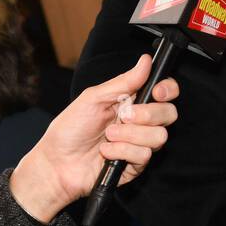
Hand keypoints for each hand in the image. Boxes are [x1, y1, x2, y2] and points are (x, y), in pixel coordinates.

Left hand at [9, 55, 178, 222]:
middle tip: (124, 116)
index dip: (168, 89)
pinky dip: (122, 152)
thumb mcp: (94, 98)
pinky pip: (144, 155)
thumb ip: (124, 81)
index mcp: (132, 101)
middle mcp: (140, 122)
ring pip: (159, 136)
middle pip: (169, 113)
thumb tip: (146, 61)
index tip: (157, 92)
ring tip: (109, 136)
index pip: (165, 91)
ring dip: (131, 135)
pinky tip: (106, 152)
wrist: (57, 164)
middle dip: (148, 114)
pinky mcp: (136, 164)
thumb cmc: (70, 129)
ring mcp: (139, 143)